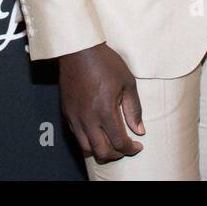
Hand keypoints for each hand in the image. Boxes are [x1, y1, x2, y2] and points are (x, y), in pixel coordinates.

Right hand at [58, 42, 144, 164]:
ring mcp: (75, 117)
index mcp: (105, 111)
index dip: (131, 149)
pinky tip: (98, 132)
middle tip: (126, 148)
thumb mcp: (127, 82)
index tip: (138, 145)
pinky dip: (88, 140)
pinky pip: (77, 136)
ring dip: (101, 150)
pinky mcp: (67, 113)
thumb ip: (134, 108)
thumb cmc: (105, 63)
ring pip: (86, 148)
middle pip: (102, 152)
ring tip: (111, 144)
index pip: (119, 142)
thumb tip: (139, 130)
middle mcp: (88, 118)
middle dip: (116, 154)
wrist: (79, 50)